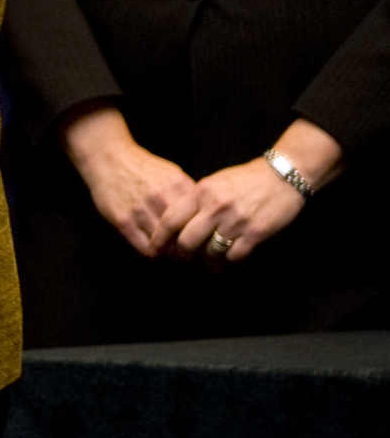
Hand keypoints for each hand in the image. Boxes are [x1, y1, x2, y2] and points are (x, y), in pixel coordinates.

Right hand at [60, 103, 200, 257]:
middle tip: (191, 255)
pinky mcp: (123, 220)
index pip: (201, 220)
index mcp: (178, 186)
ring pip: (166, 246)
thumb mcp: (171, 174)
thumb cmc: (141, 168)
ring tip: (173, 255)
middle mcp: (161, 198)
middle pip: (185, 236)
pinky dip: (153, 253)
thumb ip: (188, 195)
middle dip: (191, 249)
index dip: (205, 235)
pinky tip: (155, 250)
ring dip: (171, 254)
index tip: (204, 242)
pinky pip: (145, 248)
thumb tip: (205, 219)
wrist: (107, 157)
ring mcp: (141, 210)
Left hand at [170, 120, 342, 267]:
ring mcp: (236, 221)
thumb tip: (176, 223)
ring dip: (209, 259)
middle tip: (183, 258)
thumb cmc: (246, 179)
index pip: (171, 219)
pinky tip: (230, 256)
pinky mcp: (256, 232)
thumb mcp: (214, 182)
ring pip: (211, 251)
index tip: (155, 248)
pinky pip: (235, 256)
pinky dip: (231, 259)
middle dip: (183, 254)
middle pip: (187, 241)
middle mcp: (216, 207)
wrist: (282, 176)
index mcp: (202, 192)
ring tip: (210, 261)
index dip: (160, 237)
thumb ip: (196, 200)